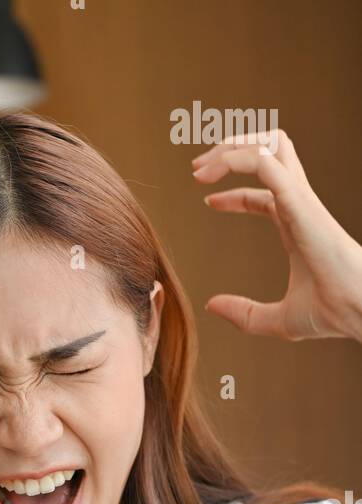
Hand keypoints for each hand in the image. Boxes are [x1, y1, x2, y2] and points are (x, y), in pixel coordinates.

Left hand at [193, 130, 361, 341]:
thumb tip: (211, 306)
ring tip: (201, 166)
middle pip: (267, 152)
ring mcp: (300, 197)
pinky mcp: (298, 199)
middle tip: (197, 169)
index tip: (206, 199)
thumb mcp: (278, 319)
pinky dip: (236, 159)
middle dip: (230, 150)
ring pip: (267, 144)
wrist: (357, 309)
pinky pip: (263, 161)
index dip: (233, 192)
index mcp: (297, 223)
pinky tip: (212, 177)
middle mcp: (299, 203)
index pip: (264, 191)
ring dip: (232, 145)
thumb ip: (244, 313)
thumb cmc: (332, 312)